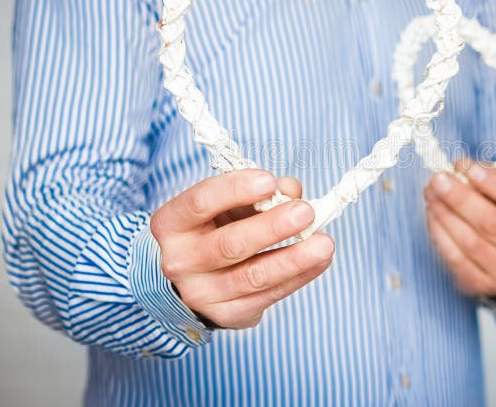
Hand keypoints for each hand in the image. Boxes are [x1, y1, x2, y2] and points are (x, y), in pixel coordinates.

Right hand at [150, 170, 334, 328]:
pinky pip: (268, 296)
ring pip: (253, 276)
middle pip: (230, 244)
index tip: (269, 181)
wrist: (187, 280)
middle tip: (306, 213)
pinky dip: (299, 276)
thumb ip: (256, 194)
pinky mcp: (226, 314)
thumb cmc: (211, 229)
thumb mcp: (224, 205)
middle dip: (272, 227)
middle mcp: (180, 261)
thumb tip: (291, 190)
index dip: (235, 190)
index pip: (201, 202)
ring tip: (324, 243)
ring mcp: (201, 294)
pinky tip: (320, 261)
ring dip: (293, 258)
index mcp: (171, 224)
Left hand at [423, 158, 495, 297]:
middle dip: (460, 198)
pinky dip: (440, 233)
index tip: (465, 166)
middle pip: (491, 223)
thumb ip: (495, 182)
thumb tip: (461, 169)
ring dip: (445, 213)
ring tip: (431, 192)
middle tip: (438, 178)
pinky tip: (433, 214)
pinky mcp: (484, 286)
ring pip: (470, 241)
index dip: (493, 182)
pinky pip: (456, 258)